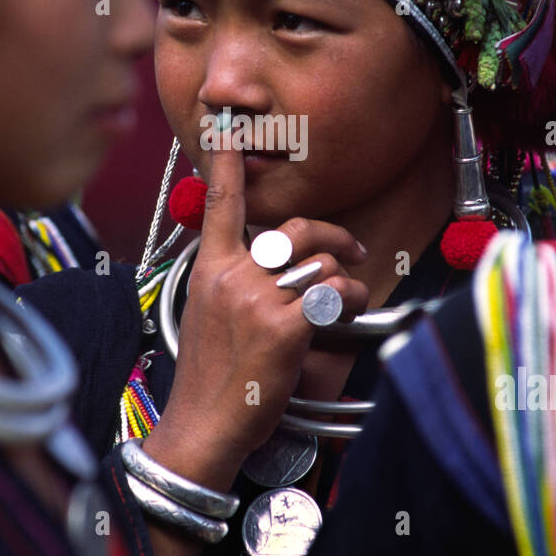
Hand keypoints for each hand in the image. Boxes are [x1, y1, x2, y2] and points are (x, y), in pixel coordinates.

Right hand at [144, 145, 368, 488]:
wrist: (203, 425)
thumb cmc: (209, 378)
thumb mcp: (207, 316)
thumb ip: (232, 282)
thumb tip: (270, 264)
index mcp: (209, 269)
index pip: (221, 205)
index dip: (228, 165)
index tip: (228, 130)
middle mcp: (233, 276)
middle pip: (295, 231)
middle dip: (333, 235)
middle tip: (353, 247)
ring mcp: (258, 299)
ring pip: (322, 265)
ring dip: (346, 281)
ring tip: (348, 302)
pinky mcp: (285, 326)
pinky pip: (334, 296)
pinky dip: (350, 303)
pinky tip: (347, 318)